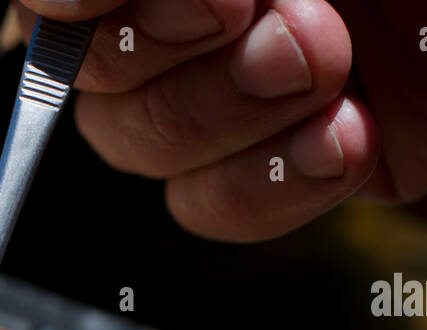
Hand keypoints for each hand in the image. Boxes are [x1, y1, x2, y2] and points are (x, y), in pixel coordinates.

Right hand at [16, 0, 426, 238]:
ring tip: (334, 73)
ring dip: (226, 124)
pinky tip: (348, 142)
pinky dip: (267, 192)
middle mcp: (207, 6)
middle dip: (178, 61)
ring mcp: (251, 89)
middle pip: (87, 79)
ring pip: (141, 153)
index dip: (78, 6)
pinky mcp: (305, 161)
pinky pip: (216, 212)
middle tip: (300, 23)